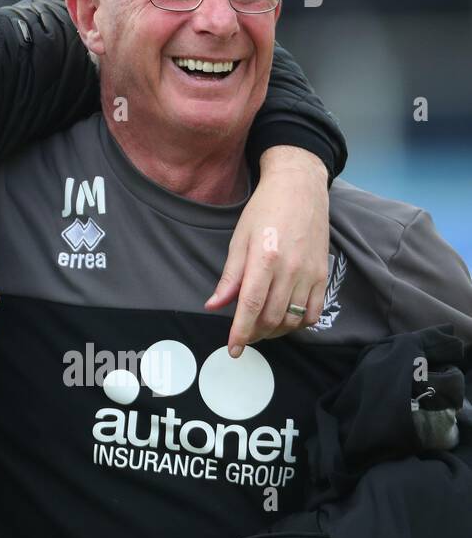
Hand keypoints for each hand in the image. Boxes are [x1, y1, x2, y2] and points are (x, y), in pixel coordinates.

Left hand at [206, 146, 329, 356]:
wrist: (299, 189)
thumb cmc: (264, 210)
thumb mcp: (239, 239)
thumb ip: (230, 276)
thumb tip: (213, 305)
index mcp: (265, 258)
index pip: (251, 306)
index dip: (240, 332)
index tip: (232, 348)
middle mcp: (291, 269)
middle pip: (272, 318)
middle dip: (254, 334)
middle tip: (242, 336)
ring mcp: (310, 273)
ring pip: (293, 320)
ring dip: (274, 331)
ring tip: (259, 328)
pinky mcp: (323, 275)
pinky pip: (313, 312)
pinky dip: (298, 324)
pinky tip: (284, 320)